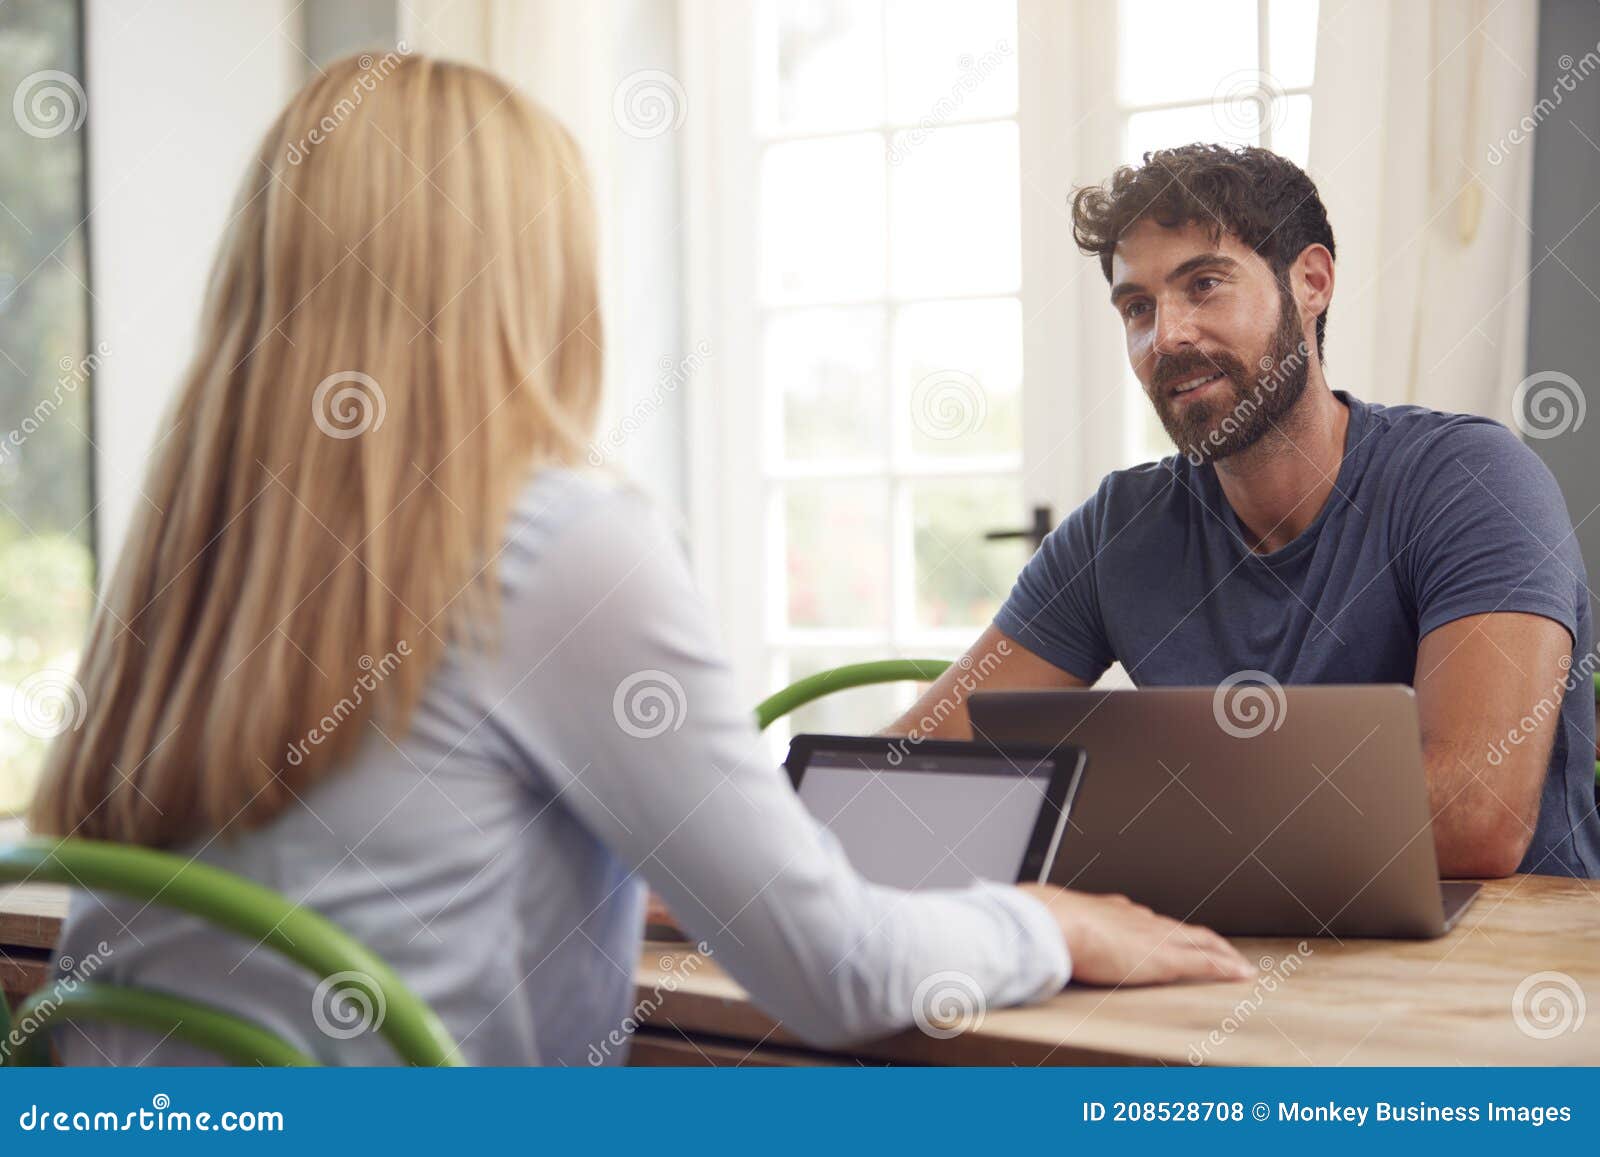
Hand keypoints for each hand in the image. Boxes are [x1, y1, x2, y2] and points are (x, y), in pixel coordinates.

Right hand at [1016, 884, 1253, 985]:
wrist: (1054, 924)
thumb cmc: (1047, 923)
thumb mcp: (1055, 920)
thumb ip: (1059, 923)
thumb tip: (1041, 918)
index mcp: (1115, 911)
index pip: (1149, 919)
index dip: (1166, 929)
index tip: (1173, 935)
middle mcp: (1141, 919)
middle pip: (1182, 927)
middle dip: (1203, 938)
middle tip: (1220, 948)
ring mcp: (1156, 936)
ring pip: (1202, 940)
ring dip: (1221, 951)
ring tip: (1235, 962)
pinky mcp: (1166, 958)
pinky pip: (1207, 962)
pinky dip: (1226, 966)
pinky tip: (1242, 973)